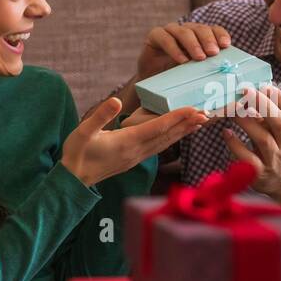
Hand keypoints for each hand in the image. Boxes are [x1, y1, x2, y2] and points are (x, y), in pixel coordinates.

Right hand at [61, 97, 206, 186]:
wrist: (74, 179)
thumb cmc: (77, 153)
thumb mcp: (83, 131)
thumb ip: (100, 116)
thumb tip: (116, 101)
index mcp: (126, 142)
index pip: (157, 127)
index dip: (176, 117)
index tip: (193, 109)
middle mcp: (136, 151)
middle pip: (167, 136)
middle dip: (187, 124)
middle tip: (206, 113)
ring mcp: (137, 157)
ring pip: (166, 143)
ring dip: (183, 131)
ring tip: (199, 122)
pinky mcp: (135, 160)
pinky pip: (159, 147)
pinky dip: (172, 138)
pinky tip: (179, 134)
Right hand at [136, 22, 231, 80]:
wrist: (154, 85)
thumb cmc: (179, 79)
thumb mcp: (197, 73)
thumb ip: (210, 69)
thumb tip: (229, 74)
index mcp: (200, 36)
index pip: (213, 29)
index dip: (220, 34)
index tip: (226, 45)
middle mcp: (186, 30)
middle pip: (199, 28)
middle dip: (208, 40)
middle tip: (213, 53)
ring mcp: (170, 31)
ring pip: (183, 31)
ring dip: (193, 44)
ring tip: (199, 58)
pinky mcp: (155, 36)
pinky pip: (165, 37)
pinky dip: (174, 48)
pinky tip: (181, 60)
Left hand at [220, 85, 280, 201]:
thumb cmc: (280, 151)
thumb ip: (272, 114)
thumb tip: (258, 89)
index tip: (266, 86)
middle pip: (279, 123)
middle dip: (264, 105)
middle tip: (246, 91)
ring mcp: (272, 160)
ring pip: (264, 140)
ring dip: (247, 122)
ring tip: (233, 108)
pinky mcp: (259, 174)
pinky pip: (248, 159)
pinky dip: (236, 145)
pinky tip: (226, 133)